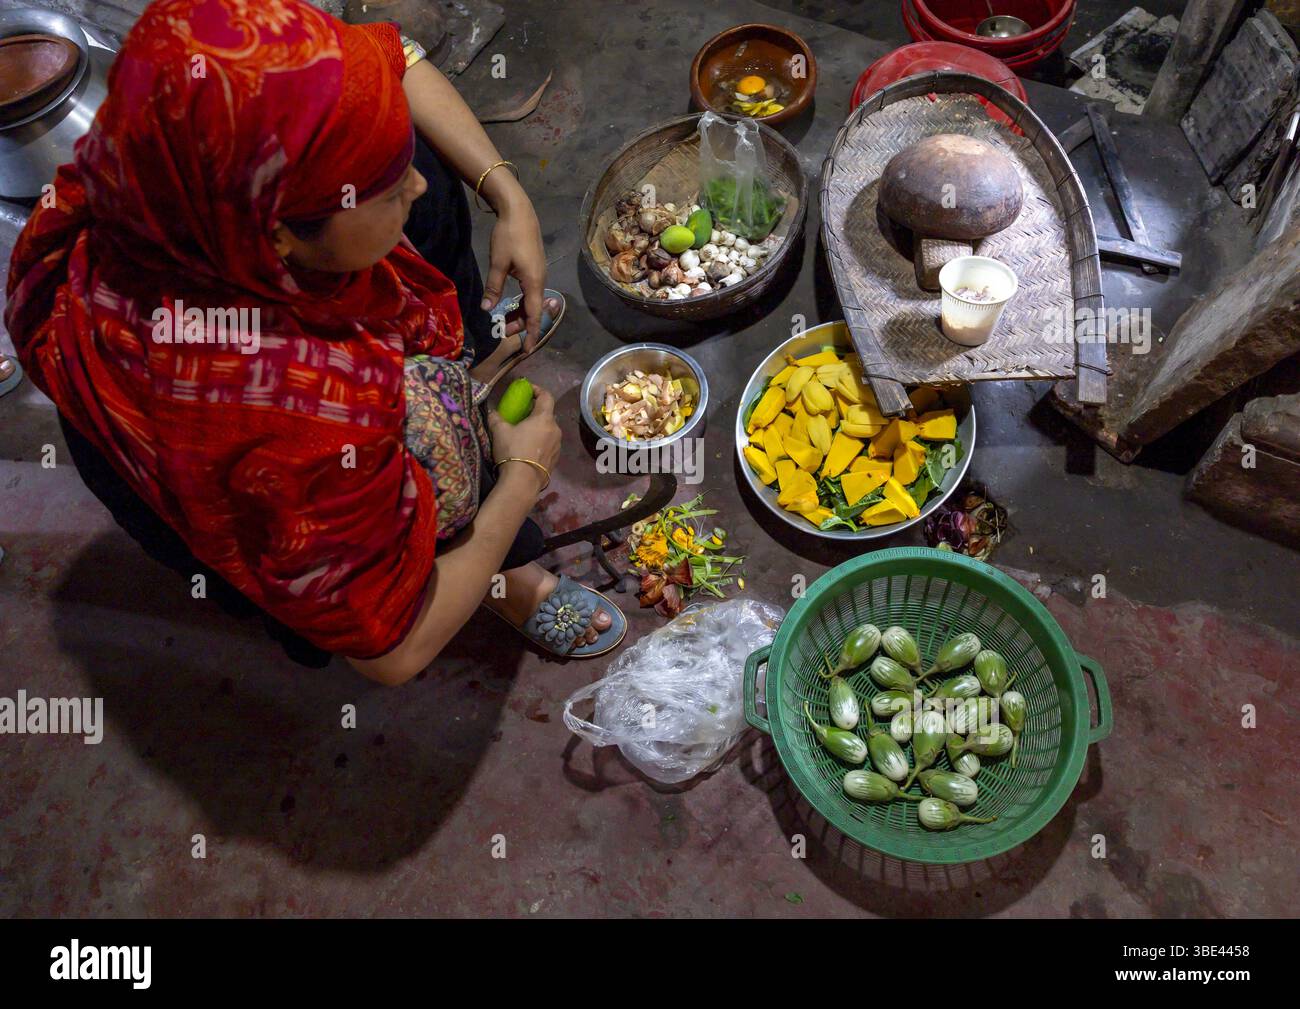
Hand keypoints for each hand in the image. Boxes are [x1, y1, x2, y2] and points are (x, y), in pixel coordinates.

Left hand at [482, 194, 546, 348]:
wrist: (520, 211)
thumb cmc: (509, 236)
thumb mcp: (498, 263)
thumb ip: (493, 287)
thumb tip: (486, 308)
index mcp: (533, 282)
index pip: (534, 315)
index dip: (531, 334)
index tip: (528, 350)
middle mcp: (540, 281)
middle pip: (533, 311)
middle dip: (521, 324)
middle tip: (503, 332)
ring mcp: (539, 275)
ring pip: (532, 302)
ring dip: (520, 313)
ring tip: (505, 321)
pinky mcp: (534, 269)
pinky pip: (530, 293)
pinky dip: (522, 302)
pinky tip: (511, 304)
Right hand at [487, 385, 560, 492]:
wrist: (522, 482)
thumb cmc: (512, 451)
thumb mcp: (500, 432)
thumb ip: (496, 418)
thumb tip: (493, 412)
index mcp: (544, 418)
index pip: (546, 396)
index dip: (538, 390)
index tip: (528, 390)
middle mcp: (555, 430)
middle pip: (548, 414)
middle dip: (536, 412)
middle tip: (522, 414)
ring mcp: (558, 445)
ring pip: (549, 430)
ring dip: (538, 428)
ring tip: (524, 433)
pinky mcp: (556, 459)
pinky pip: (549, 444)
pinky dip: (540, 442)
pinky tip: (528, 448)